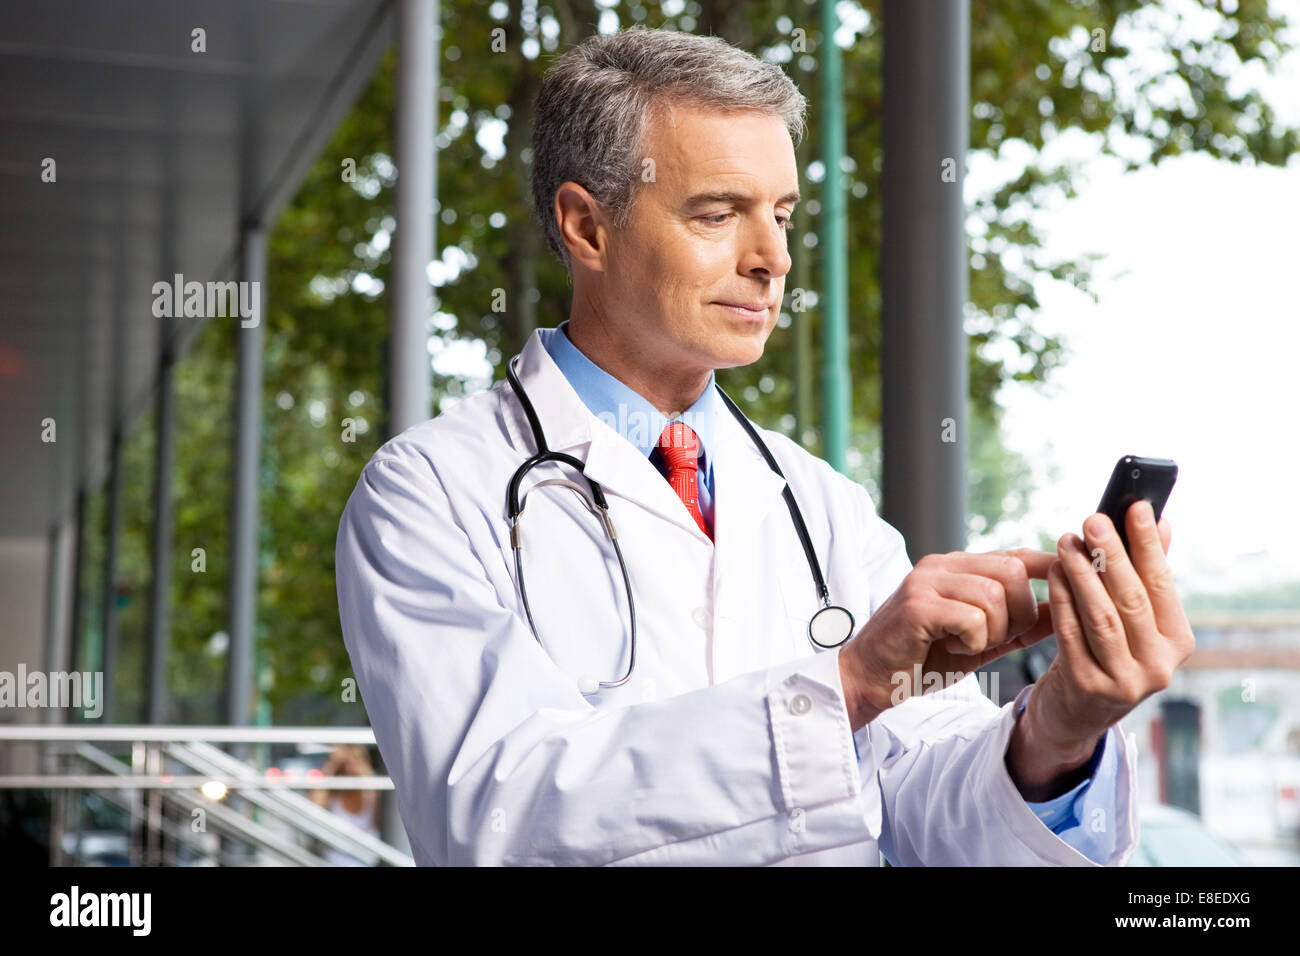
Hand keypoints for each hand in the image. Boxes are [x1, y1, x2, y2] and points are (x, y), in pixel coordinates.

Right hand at [838, 549, 1058, 730]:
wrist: (870, 678)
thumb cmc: (921, 658)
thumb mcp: (979, 640)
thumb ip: (1016, 625)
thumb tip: (1060, 613)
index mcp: (956, 567)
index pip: (1015, 555)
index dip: (1048, 568)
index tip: (1071, 583)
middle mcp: (942, 565)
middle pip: (1012, 572)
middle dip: (1018, 613)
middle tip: (995, 639)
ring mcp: (927, 581)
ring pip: (994, 595)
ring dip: (993, 632)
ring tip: (968, 645)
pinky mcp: (917, 605)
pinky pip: (971, 618)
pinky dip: (973, 641)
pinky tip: (953, 648)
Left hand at [1025, 501, 1193, 759]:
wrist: (1076, 713)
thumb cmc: (1107, 652)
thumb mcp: (1135, 620)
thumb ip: (1147, 574)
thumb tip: (1160, 521)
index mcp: (1178, 642)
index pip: (1163, 584)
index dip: (1149, 545)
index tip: (1137, 507)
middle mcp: (1159, 665)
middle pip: (1133, 599)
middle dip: (1112, 555)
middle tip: (1093, 520)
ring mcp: (1124, 680)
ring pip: (1101, 616)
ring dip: (1082, 574)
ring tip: (1068, 542)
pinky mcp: (1087, 685)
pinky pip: (1070, 633)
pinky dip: (1061, 599)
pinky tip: (1054, 572)